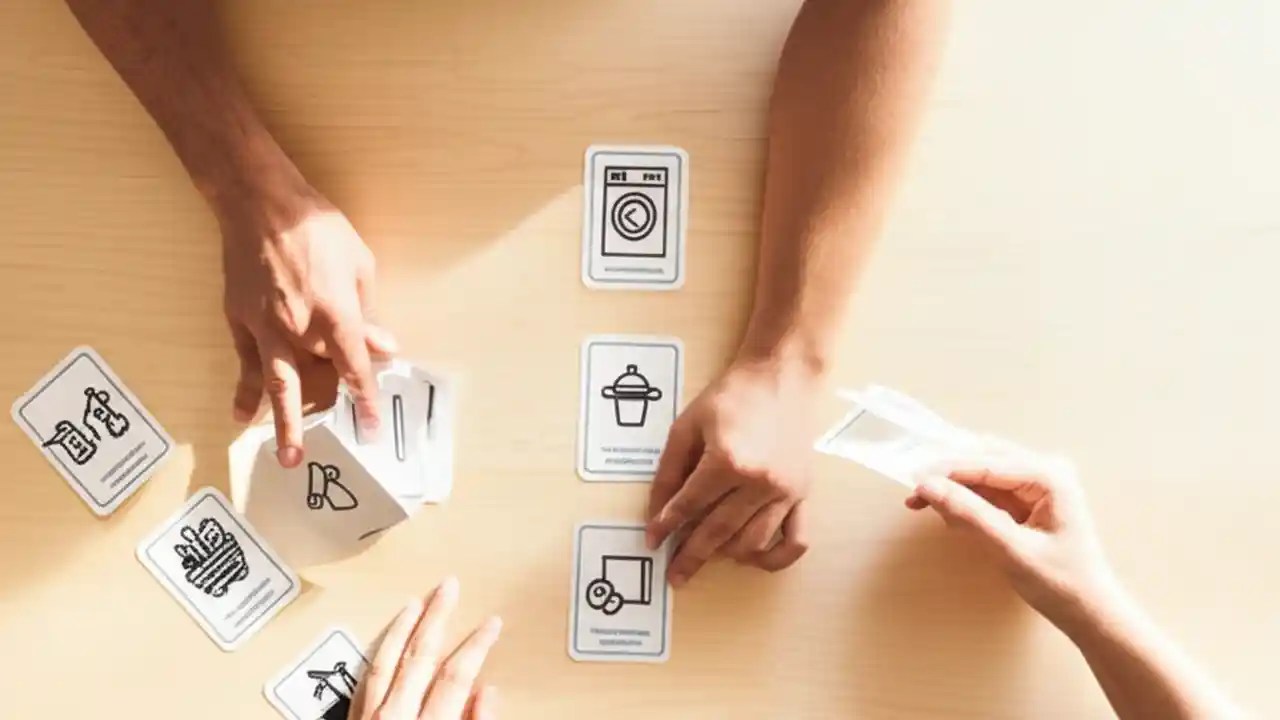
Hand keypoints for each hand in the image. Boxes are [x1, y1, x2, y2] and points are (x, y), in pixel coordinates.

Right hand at [219, 185, 395, 466]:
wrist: (261, 203)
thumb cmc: (319, 228)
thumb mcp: (360, 265)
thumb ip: (368, 312)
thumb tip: (382, 346)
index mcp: (336, 315)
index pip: (355, 369)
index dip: (365, 400)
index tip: (371, 427)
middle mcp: (300, 329)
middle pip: (313, 384)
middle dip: (319, 421)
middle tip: (320, 455)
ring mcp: (266, 327)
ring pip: (275, 384)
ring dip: (280, 423)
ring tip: (284, 457)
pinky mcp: (240, 319)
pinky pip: (245, 363)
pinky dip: (243, 390)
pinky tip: (242, 413)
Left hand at [350, 578, 501, 719]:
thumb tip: (487, 692)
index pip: (456, 676)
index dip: (477, 646)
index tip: (492, 623)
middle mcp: (395, 714)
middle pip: (419, 655)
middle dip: (437, 616)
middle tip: (449, 586)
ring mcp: (369, 716)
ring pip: (385, 660)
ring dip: (403, 627)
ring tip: (415, 602)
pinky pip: (363, 680)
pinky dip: (377, 656)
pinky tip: (384, 641)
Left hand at [645, 356, 818, 585]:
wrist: (780, 376)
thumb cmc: (731, 396)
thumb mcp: (687, 426)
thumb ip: (669, 470)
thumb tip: (656, 511)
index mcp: (727, 461)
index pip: (688, 506)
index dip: (665, 526)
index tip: (652, 542)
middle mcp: (759, 482)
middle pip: (717, 532)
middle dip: (690, 556)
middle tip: (673, 575)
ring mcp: (785, 492)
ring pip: (752, 543)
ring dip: (725, 554)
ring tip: (708, 553)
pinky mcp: (804, 494)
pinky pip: (795, 541)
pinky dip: (774, 558)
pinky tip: (753, 558)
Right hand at [906, 451, 1119, 630]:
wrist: (1089, 612)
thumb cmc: (1062, 583)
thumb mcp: (1012, 550)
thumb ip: (970, 515)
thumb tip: (928, 487)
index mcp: (1049, 476)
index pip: (987, 462)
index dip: (946, 470)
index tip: (912, 482)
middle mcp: (1044, 470)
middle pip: (982, 459)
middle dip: (946, 476)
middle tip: (915, 495)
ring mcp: (1036, 484)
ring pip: (980, 473)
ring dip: (952, 488)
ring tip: (925, 506)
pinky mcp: (1026, 500)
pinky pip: (986, 490)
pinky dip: (965, 501)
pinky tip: (949, 517)